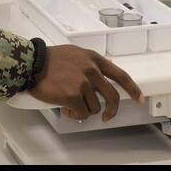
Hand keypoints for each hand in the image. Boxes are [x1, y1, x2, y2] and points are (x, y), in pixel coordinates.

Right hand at [27, 44, 142, 121]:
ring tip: (70, 104)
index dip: (132, 89)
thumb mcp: (75, 54)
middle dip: (111, 110)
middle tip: (105, 116)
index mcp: (94, 59)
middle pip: (112, 97)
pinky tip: (64, 107)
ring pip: (94, 108)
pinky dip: (74, 114)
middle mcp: (92, 70)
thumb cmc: (49, 59)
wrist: (32, 63)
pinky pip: (81, 113)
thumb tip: (103, 74)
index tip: (139, 98)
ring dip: (83, 109)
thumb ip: (89, 64)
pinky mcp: (73, 95)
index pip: (120, 75)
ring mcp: (83, 83)